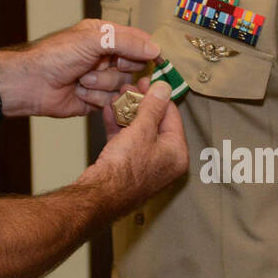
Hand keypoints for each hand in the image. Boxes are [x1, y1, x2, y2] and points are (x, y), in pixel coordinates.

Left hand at [2, 18, 159, 118]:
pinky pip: (111, 102)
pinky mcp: (96, 99)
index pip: (137, 42)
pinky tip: (79, 93)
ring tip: (81, 80)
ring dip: (101, 85)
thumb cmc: (55, 56)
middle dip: (115, 70)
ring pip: (122, 86)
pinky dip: (95, 98)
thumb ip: (125, 43)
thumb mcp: (92, 40)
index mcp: (105, 35)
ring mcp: (101, 79)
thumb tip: (154, 48)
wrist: (31, 83)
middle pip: (133, 67)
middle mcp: (105, 56)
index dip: (143, 51)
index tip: (146, 58)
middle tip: (96, 66)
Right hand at [85, 79, 187, 212]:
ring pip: (139, 130)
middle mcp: (165, 160)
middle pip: (155, 122)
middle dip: (140, 103)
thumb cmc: (124, 169)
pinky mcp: (128, 166)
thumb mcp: (141, 130)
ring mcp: (146, 164)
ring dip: (127, 112)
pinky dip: (118, 126)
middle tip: (130, 87)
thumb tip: (164, 88)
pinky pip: (127, 140)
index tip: (147, 82)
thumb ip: (153, 107)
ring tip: (117, 96)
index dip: (158, 96)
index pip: (172, 115)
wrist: (100, 195)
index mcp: (177, 153)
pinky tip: (109, 111)